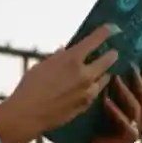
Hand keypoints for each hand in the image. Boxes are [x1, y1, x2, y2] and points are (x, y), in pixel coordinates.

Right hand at [0, 24, 120, 142]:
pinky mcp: (86, 106)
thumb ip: (58, 57)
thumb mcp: (42, 66)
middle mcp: (84, 74)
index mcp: (72, 59)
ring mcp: (88, 91)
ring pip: (104, 78)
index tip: (111, 28)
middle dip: (112, 55)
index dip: (105, 32)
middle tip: (114, 52)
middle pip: (108, 60)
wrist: (28, 114)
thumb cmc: (30, 86)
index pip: (94, 40)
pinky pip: (96, 93)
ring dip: (105, 73)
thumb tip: (64, 51)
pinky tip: (92, 87)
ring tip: (104, 71)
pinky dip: (96, 87)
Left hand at [72, 57, 141, 142]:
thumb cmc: (94, 126)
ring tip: (115, 78)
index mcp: (137, 104)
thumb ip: (105, 84)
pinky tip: (105, 101)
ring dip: (126, 91)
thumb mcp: (101, 101)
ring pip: (136, 105)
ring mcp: (137, 128)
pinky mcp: (128, 140)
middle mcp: (141, 115)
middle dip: (138, 76)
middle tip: (130, 62)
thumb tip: (99, 58)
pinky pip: (125, 123)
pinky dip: (115, 111)